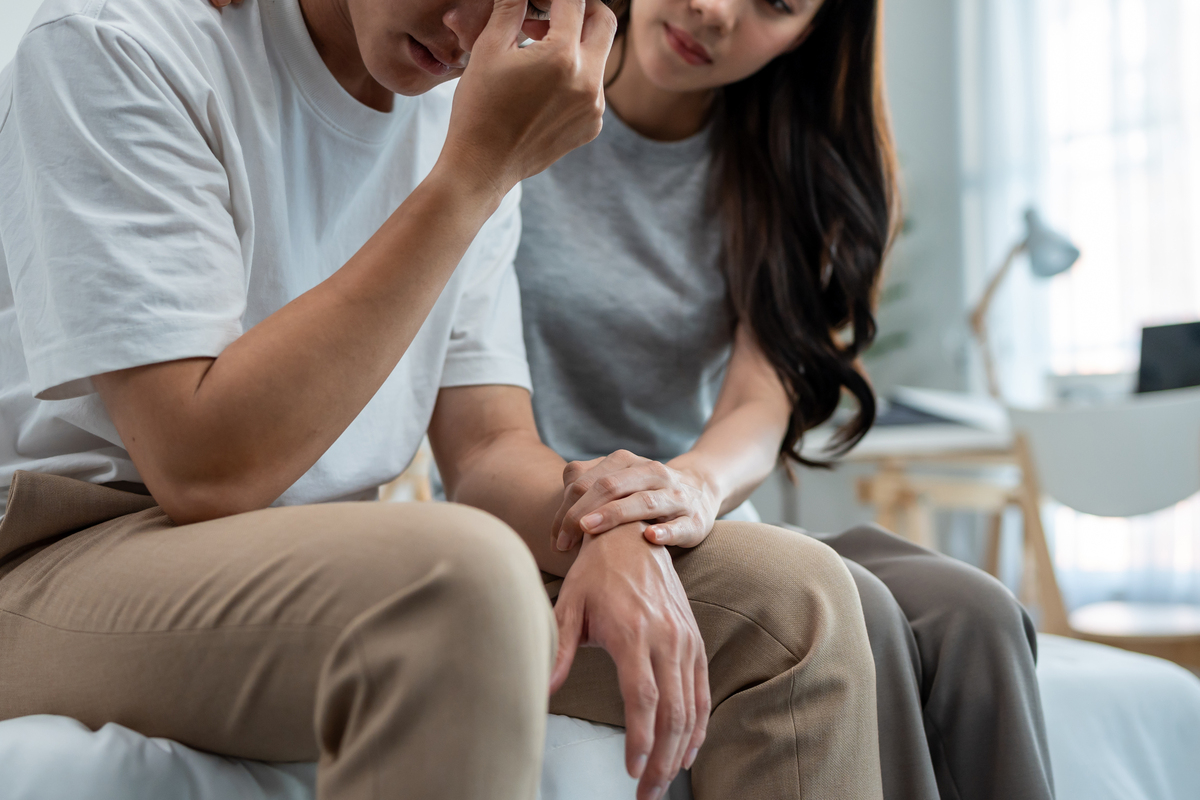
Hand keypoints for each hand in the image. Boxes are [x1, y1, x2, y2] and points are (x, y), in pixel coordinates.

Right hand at [440, 0, 615, 196]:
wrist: (483, 166)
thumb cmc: (479, 107)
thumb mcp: (488, 49)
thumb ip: (510, 9)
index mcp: (563, 57)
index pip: (575, 3)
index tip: (540, 0)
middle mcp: (588, 82)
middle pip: (604, 23)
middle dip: (581, 9)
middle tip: (551, 12)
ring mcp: (594, 107)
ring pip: (598, 57)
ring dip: (575, 45)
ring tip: (537, 51)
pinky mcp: (591, 126)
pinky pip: (592, 88)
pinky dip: (574, 77)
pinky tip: (542, 85)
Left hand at [551, 450, 720, 551]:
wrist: (701, 490)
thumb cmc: (645, 494)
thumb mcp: (619, 482)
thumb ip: (588, 486)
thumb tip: (559, 509)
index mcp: (627, 463)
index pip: (589, 481)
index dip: (566, 508)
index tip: (554, 537)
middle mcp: (652, 474)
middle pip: (611, 487)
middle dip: (581, 512)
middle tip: (562, 541)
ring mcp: (675, 496)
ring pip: (643, 502)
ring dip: (614, 514)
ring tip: (588, 528)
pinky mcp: (694, 520)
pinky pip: (679, 525)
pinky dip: (665, 531)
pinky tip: (649, 537)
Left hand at [551, 525, 709, 799]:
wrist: (632, 536)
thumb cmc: (595, 574)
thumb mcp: (569, 607)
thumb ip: (559, 652)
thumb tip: (543, 691)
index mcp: (633, 633)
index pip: (644, 698)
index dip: (640, 739)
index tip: (631, 770)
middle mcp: (666, 638)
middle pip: (672, 712)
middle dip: (661, 759)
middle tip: (647, 793)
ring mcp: (685, 640)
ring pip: (691, 706)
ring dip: (680, 749)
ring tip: (663, 781)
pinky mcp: (694, 640)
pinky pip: (701, 690)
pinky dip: (698, 724)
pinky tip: (687, 750)